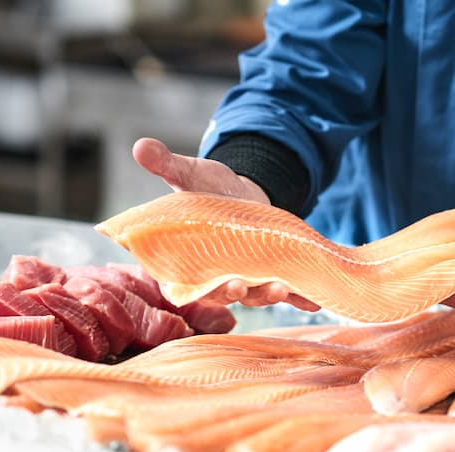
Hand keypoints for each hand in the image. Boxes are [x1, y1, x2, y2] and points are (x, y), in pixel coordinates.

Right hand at [132, 137, 319, 311]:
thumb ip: (166, 166)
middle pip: (223, 295)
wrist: (242, 192)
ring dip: (269, 295)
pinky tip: (314, 302)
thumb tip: (140, 145)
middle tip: (243, 286)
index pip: (186, 286)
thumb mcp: (188, 175)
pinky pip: (287, 293)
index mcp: (185, 263)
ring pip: (256, 295)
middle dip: (235, 294)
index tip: (210, 284)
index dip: (198, 290)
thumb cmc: (207, 188)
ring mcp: (246, 279)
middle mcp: (215, 278)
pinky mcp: (272, 275)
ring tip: (282, 288)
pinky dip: (300, 299)